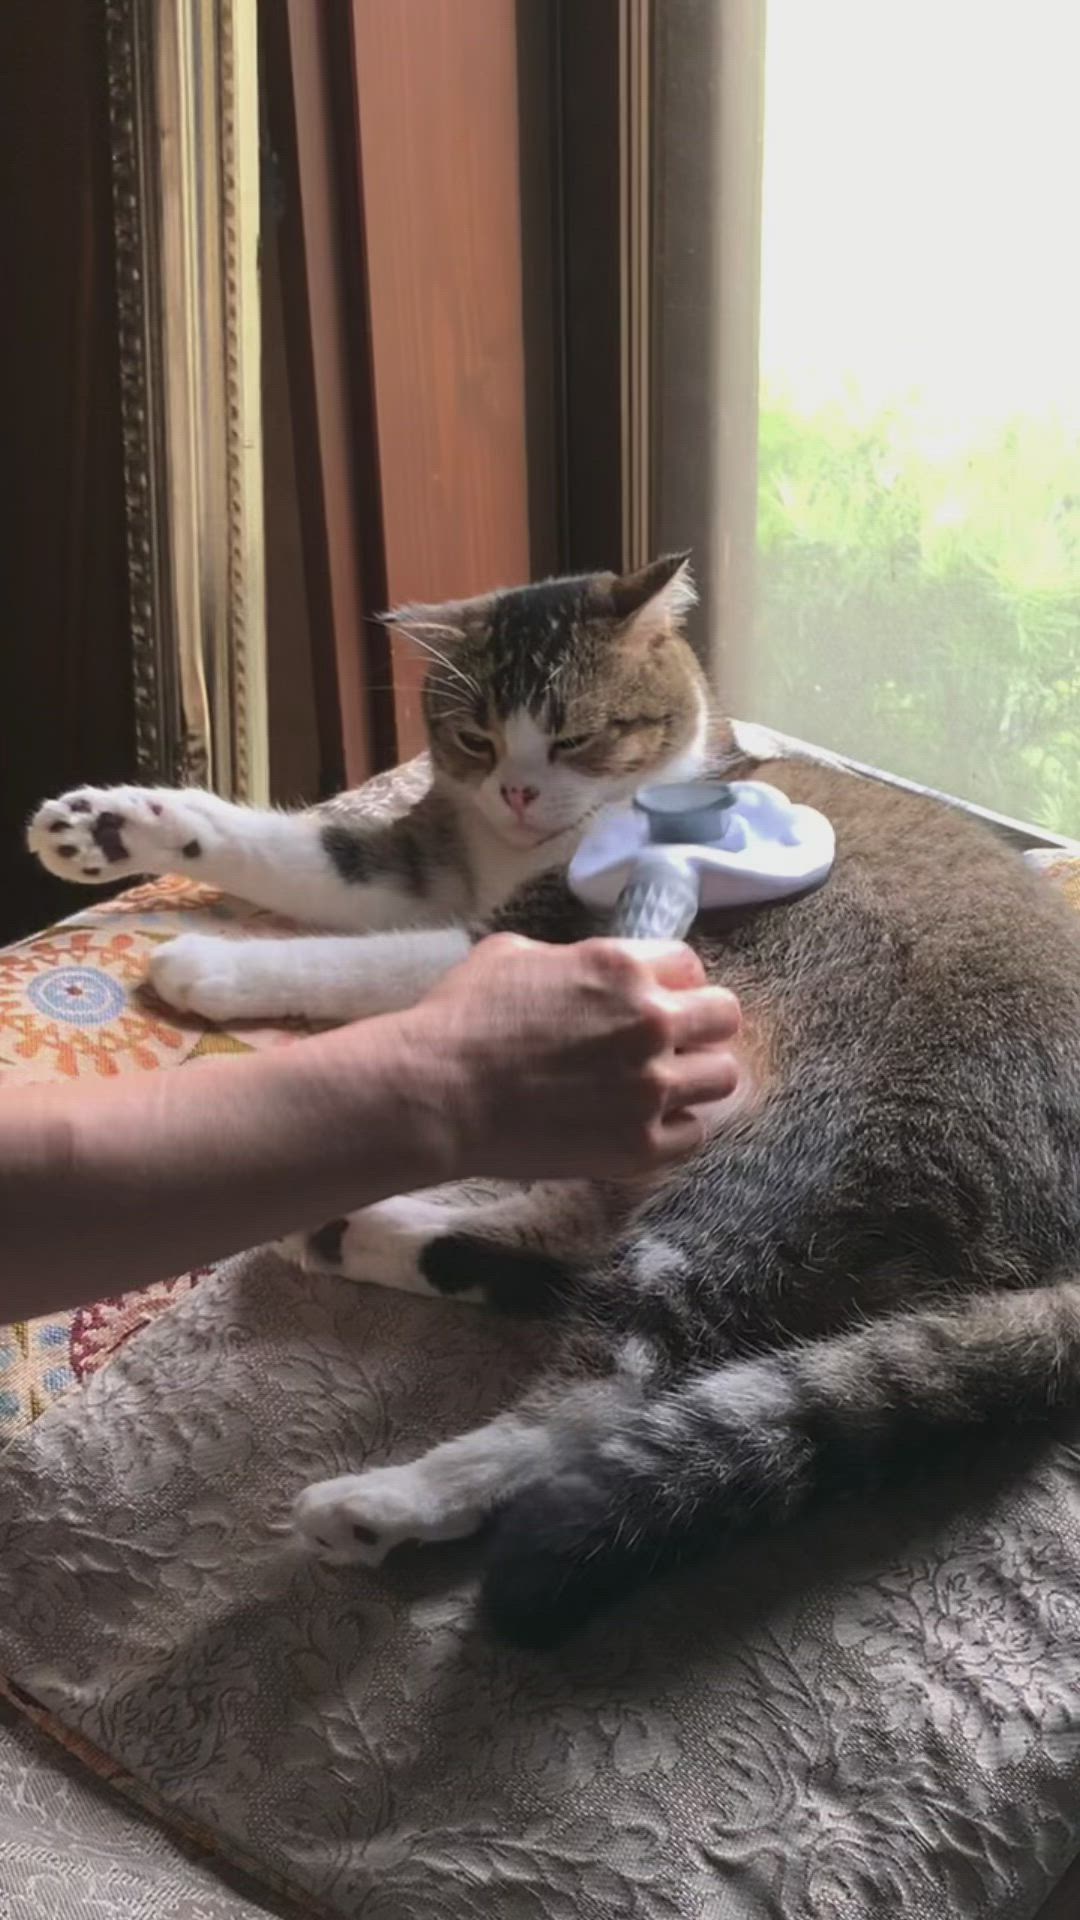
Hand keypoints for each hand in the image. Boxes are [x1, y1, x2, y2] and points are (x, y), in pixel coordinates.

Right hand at [400, 933, 740, 1181]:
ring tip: (660, 1087)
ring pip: (722, 1077)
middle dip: (700, 1026)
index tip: (657, 1001)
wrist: (438, 1095)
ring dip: (695, 1078)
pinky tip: (641, 1124)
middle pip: (725, 1017)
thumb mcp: (512, 955)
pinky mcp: (639, 1145)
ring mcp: (650, 1087)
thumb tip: (583, 971)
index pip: (691, 967)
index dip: (674, 985)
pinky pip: (694, 1135)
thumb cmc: (462, 1019)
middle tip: (670, 1043)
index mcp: (622, 968)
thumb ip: (571, 959)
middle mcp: (649, 1023)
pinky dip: (673, 1129)